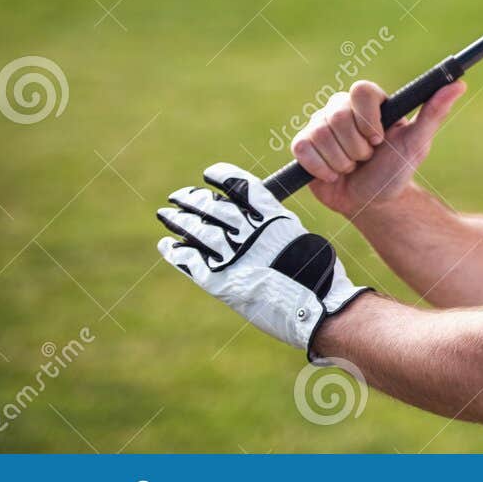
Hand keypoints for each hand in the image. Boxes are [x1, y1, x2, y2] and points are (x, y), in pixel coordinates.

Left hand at [156, 162, 370, 354]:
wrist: (314, 307)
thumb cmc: (315, 274)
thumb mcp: (299, 236)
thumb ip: (274, 226)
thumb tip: (256, 219)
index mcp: (272, 216)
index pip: (240, 185)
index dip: (221, 176)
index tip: (209, 174)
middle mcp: (248, 231)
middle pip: (212, 206)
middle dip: (192, 198)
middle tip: (178, 196)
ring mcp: (231, 255)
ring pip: (196, 230)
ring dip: (178, 220)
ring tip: (166, 215)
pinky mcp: (218, 280)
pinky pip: (189, 260)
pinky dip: (175, 251)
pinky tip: (167, 245)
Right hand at [290, 79, 465, 217]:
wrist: (372, 201)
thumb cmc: (396, 170)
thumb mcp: (417, 143)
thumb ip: (434, 113)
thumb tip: (458, 84)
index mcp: (370, 102)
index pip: (360, 91)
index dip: (367, 119)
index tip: (378, 140)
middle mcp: (342, 108)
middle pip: (337, 115)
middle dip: (356, 148)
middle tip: (367, 158)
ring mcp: (320, 125)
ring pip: (320, 135)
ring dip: (341, 161)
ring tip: (353, 167)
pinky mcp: (303, 144)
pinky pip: (303, 149)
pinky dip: (322, 169)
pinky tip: (334, 174)